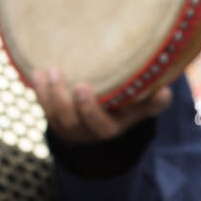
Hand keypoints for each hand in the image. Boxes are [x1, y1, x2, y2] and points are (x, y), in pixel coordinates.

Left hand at [32, 68, 170, 144]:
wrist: (98, 125)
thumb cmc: (123, 111)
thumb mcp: (138, 111)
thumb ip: (152, 104)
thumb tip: (166, 90)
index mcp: (107, 129)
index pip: (96, 123)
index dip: (87, 108)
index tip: (82, 87)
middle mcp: (83, 130)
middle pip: (68, 119)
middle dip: (60, 97)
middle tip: (57, 71)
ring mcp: (65, 124)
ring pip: (51, 113)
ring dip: (46, 92)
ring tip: (46, 70)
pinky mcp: (52, 115)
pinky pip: (41, 105)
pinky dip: (37, 89)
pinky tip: (35, 72)